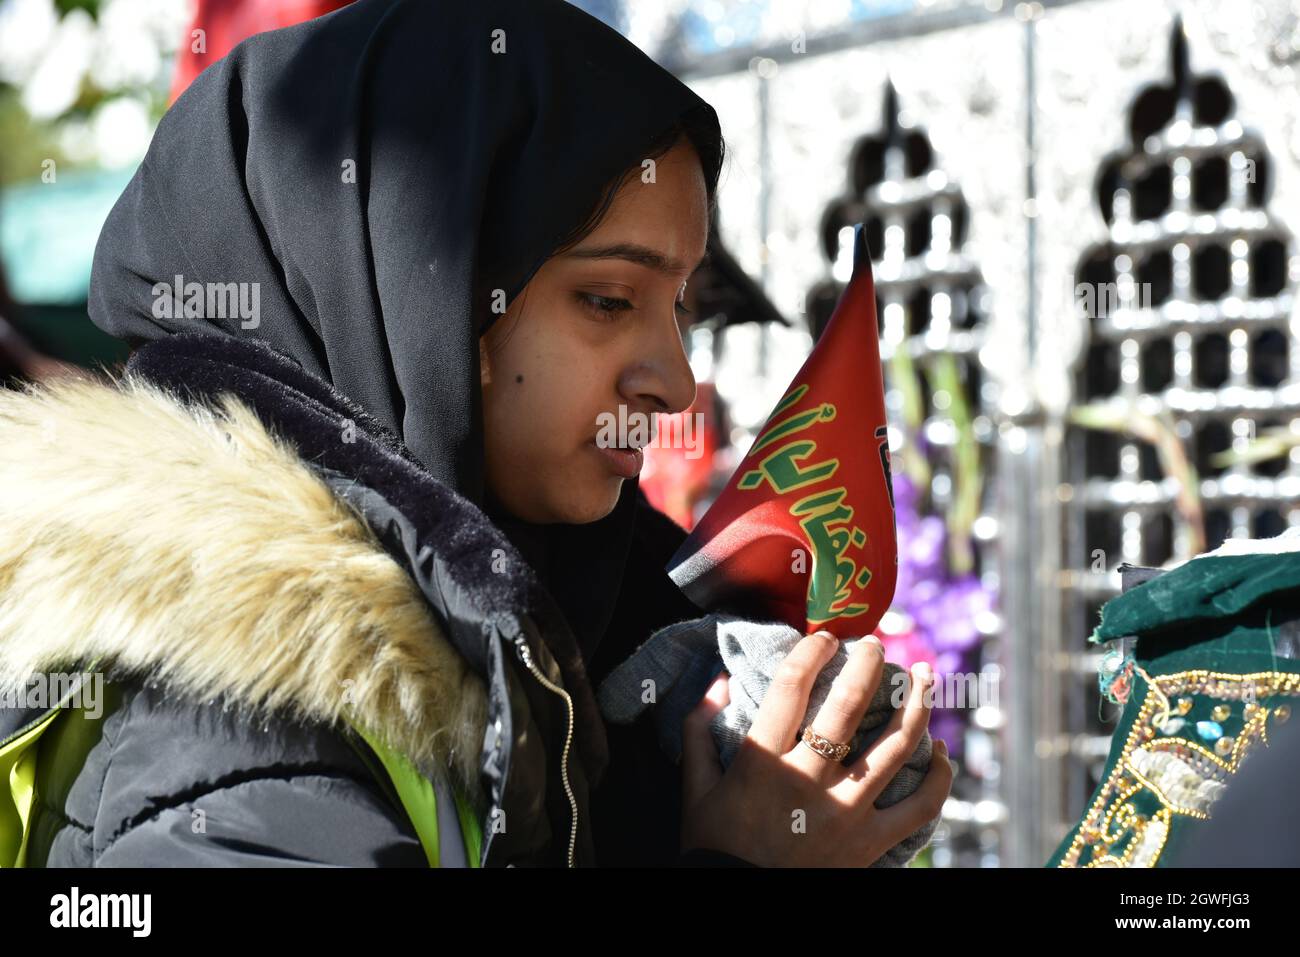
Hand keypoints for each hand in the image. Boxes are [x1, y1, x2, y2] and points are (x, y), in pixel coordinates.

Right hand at [679, 631, 951, 866]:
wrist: (741, 904)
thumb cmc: (716, 846)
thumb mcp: (695, 789)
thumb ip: (697, 729)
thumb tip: (719, 679)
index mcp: (762, 762)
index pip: (792, 686)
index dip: (812, 651)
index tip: (824, 637)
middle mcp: (808, 780)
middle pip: (850, 704)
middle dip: (869, 663)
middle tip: (876, 645)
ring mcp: (845, 812)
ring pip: (896, 746)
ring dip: (918, 704)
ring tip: (926, 677)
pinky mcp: (870, 843)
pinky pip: (919, 806)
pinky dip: (937, 776)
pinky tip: (939, 751)